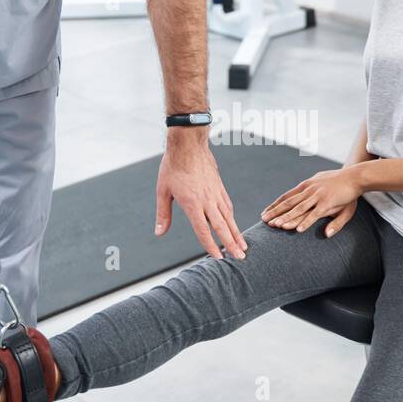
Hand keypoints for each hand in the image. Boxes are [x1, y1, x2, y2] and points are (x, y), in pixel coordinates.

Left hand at [155, 128, 247, 259]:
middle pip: (222, 227)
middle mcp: (207, 201)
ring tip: (243, 246)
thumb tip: (159, 233)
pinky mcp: (219, 187)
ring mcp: (216, 193)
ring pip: (229, 217)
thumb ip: (163, 214)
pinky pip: (228, 205)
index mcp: (193, 204)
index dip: (211, 245)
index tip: (218, 257)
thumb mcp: (163, 191)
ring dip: (236, 233)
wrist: (188, 144)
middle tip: (241, 257)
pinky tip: (234, 224)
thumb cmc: (173, 166)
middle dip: (231, 244)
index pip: (203, 230)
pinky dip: (232, 218)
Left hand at [261, 167, 363, 235]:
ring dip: (287, 218)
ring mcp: (318, 196)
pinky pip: (314, 215)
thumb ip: (316, 202)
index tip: (265, 212)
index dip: (275, 204)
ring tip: (276, 225)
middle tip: (264, 220)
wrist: (356, 176)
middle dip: (276, 212)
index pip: (287, 196)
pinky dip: (306, 222)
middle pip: (289, 203)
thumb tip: (310, 209)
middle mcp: (309, 190)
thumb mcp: (326, 191)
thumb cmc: (341, 184)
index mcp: (307, 185)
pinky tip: (298, 229)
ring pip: (298, 209)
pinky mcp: (327, 203)